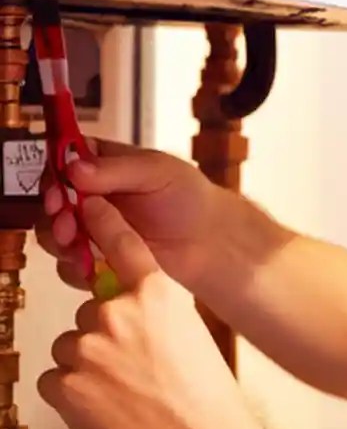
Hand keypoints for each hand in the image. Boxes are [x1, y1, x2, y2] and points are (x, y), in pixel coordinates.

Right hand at [35, 139, 226, 290]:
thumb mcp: (158, 172)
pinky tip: (94, 265)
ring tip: (78, 244)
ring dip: (59, 240)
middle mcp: (91, 197)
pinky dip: (76, 266)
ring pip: (54, 234)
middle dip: (52, 212)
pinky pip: (71, 266)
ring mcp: (92, 231)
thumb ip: (115, 169)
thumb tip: (72, 168)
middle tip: (68, 222)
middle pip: (51, 201)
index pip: (61, 162)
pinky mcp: (98, 261)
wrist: (213, 244)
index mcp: (103, 166)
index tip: (57, 188)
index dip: (54, 175)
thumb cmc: (190, 199)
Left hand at [37, 195, 269, 428]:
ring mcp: (87, 349)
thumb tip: (134, 329)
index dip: (104, 223)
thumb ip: (157, 322)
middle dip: (105, 342)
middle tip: (138, 377)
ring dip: (90, 373)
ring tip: (129, 402)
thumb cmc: (210, 409)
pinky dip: (76, 400)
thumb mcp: (193, 343)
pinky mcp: (64, 384)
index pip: (124, 247)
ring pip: (73, 351)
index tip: (89, 202)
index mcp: (158, 299)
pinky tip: (111, 415)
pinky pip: (56, 381)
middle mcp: (118, 315)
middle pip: (92, 316)